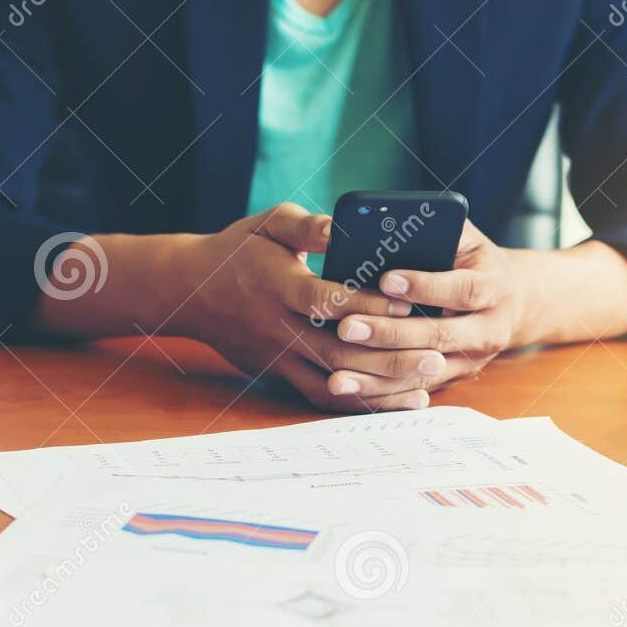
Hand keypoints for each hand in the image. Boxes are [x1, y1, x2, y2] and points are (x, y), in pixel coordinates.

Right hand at [181, 204, 451, 411]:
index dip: (366, 304)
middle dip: (388, 357)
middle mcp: (277, 327)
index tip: (406, 304)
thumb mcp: (268, 224)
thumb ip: (307, 225)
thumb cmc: (239, 250)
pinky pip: (322, 397)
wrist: (191, 292)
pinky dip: (360, 402)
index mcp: (276, 285)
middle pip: (337, 350)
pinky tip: (396, 401)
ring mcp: (278, 357)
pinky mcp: (280, 375)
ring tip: (426, 387)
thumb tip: (343, 227)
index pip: (325, 300)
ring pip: (333, 383)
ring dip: (380, 389)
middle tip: (435, 357)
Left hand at [329, 221, 530, 391]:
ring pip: (425, 371)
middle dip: (392, 333)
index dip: (425, 286)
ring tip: (338, 372)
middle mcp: (488, 329)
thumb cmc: (474, 261)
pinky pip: (415, 389)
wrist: (512, 302)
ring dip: (379, 374)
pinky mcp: (455, 378)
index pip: (461, 289)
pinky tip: (348, 387)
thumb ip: (439, 230)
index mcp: (494, 288)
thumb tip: (390, 224)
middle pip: (440, 336)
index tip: (386, 279)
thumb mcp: (466, 238)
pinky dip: (380, 391)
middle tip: (348, 327)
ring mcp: (473, 359)